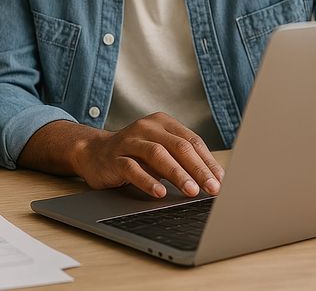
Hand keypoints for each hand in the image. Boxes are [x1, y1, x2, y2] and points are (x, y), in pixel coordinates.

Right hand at [71, 112, 224, 197]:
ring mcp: (129, 141)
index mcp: (163, 123)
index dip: (208, 161)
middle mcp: (147, 127)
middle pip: (178, 146)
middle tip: (212, 188)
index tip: (220, 181)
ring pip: (157, 154)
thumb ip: (182, 160)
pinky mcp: (114, 157)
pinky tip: (160, 192)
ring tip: (191, 191)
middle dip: (198, 169)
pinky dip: (148, 180)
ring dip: (177, 174)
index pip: (192, 141)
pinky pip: (132, 168)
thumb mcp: (161, 152)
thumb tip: (214, 180)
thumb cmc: (135, 155)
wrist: (94, 152)